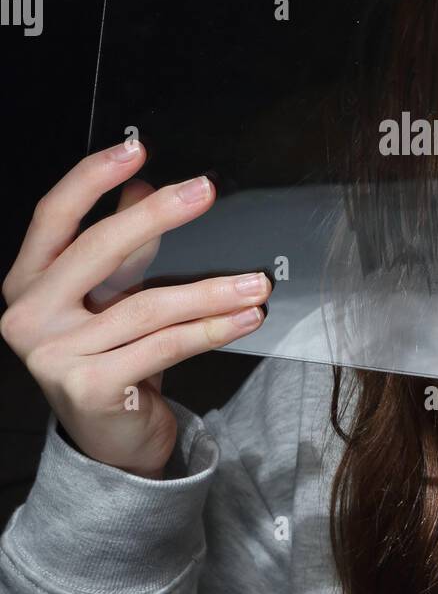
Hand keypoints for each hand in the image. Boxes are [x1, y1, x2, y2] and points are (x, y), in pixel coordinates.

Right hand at [0, 140, 270, 477]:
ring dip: (210, 290)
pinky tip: (243, 318)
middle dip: (157, 216)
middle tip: (203, 191)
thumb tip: (146, 188)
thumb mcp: (112, 295)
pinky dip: (211, 329)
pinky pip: (164, 346)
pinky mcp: (89, 388)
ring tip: (253, 282)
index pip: (54, 216)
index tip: (135, 150)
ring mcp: (53, 355)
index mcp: (27, 283)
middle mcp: (28, 317)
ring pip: (146, 306)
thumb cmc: (110, 358)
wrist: (110, 443)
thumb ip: (126, 245)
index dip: (92, 177)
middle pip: (97, 250)